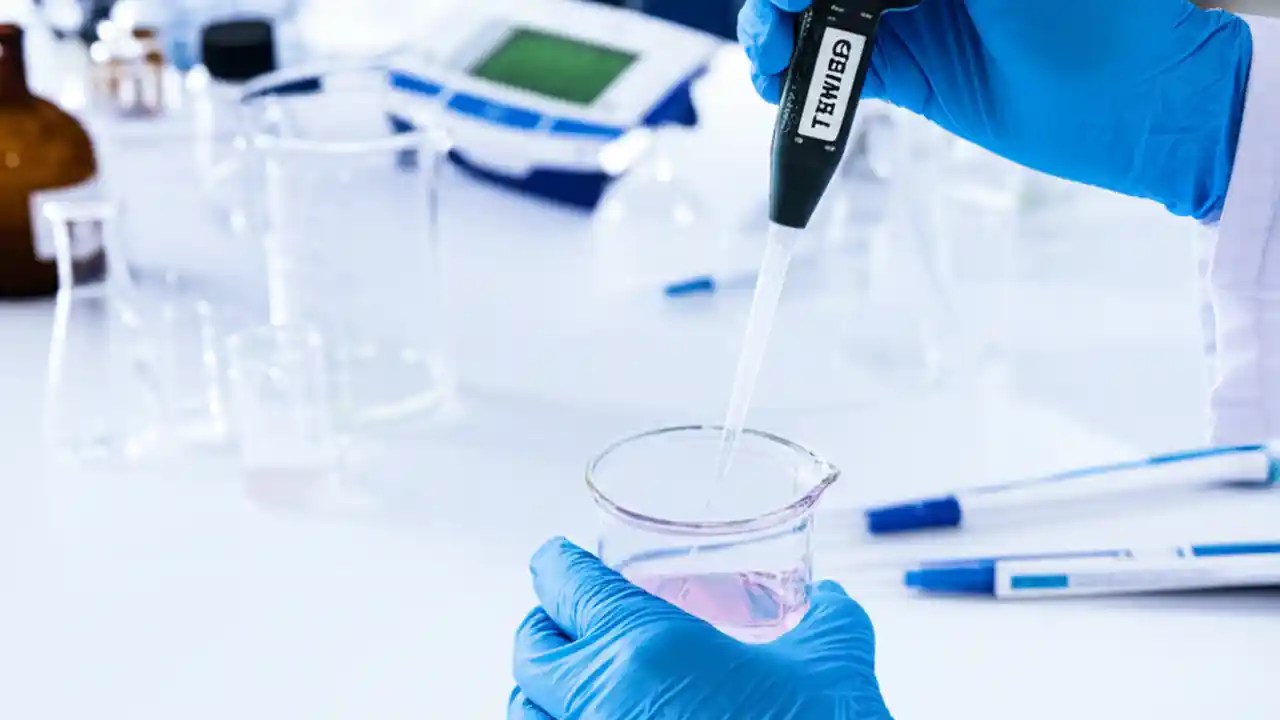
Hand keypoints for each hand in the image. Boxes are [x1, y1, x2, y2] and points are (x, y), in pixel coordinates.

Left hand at [508, 538, 891, 719]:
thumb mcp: (835, 666)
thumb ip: (827, 619)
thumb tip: (829, 601)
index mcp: (645, 647)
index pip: (563, 584)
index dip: (557, 565)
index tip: (558, 560)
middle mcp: (600, 703)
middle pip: (529, 651)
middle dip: (545, 629)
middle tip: (572, 622)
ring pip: (526, 713)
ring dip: (544, 693)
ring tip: (578, 686)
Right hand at [738, 0, 1252, 218]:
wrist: (1135, 107)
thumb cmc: (1102, 19)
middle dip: (788, 1)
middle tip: (777, 15)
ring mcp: (911, 22)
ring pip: (821, 22)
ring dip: (781, 33)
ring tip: (768, 50)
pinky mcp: (909, 74)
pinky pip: (838, 72)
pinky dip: (800, 81)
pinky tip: (778, 83)